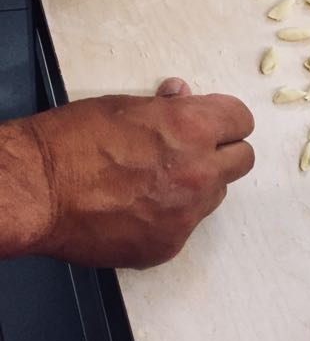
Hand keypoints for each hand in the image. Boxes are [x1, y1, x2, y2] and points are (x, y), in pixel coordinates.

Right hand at [15, 77, 253, 268]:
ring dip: (198, 187)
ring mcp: (186, 214)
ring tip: (155, 182)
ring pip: (215, 196)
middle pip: (242, 160)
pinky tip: (137, 209)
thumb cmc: (70, 142)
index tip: (215, 124)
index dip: (225, 120)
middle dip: (222, 152)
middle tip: (193, 152)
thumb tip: (183, 95)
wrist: (36, 191)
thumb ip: (166, 107)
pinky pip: (186, 227)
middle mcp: (199, 172)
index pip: (242, 120)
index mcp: (192, 129)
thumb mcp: (123, 107)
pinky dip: (169, 218)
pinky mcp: (169, 245)